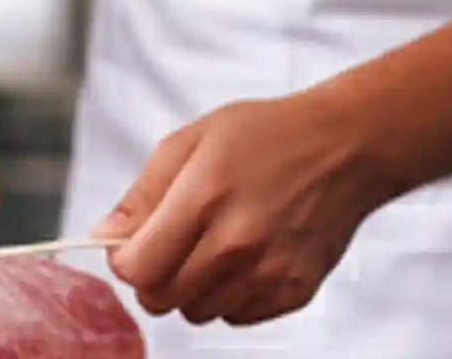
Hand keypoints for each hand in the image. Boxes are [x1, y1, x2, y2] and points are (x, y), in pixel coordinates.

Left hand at [94, 92, 401, 326]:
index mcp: (204, 198)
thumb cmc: (268, 135)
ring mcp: (268, 273)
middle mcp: (237, 243)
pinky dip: (229, 295)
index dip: (124, 260)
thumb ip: (142, 194)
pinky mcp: (294, 292)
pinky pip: (236, 317)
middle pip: (160, 300)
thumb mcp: (191, 141)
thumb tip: (104, 236)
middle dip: (153, 276)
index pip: (137, 269)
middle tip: (171, 244)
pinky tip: (244, 257)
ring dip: (192, 288)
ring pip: (196, 313)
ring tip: (214, 244)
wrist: (346, 147)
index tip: (132, 245)